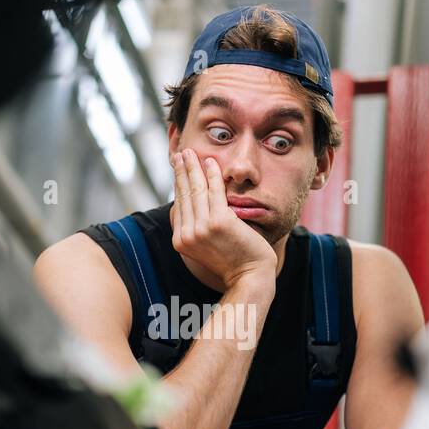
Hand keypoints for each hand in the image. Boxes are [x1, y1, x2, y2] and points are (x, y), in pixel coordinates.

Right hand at [170, 148, 275, 289]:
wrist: (249, 276)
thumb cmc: (233, 261)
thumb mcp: (207, 246)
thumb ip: (198, 228)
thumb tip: (195, 206)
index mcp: (181, 241)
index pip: (179, 205)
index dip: (178, 183)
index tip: (178, 167)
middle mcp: (187, 234)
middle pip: (184, 194)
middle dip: (182, 170)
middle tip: (181, 153)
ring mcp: (201, 228)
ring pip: (196, 190)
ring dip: (193, 167)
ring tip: (191, 152)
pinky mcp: (219, 222)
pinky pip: (215, 191)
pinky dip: (212, 174)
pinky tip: (211, 162)